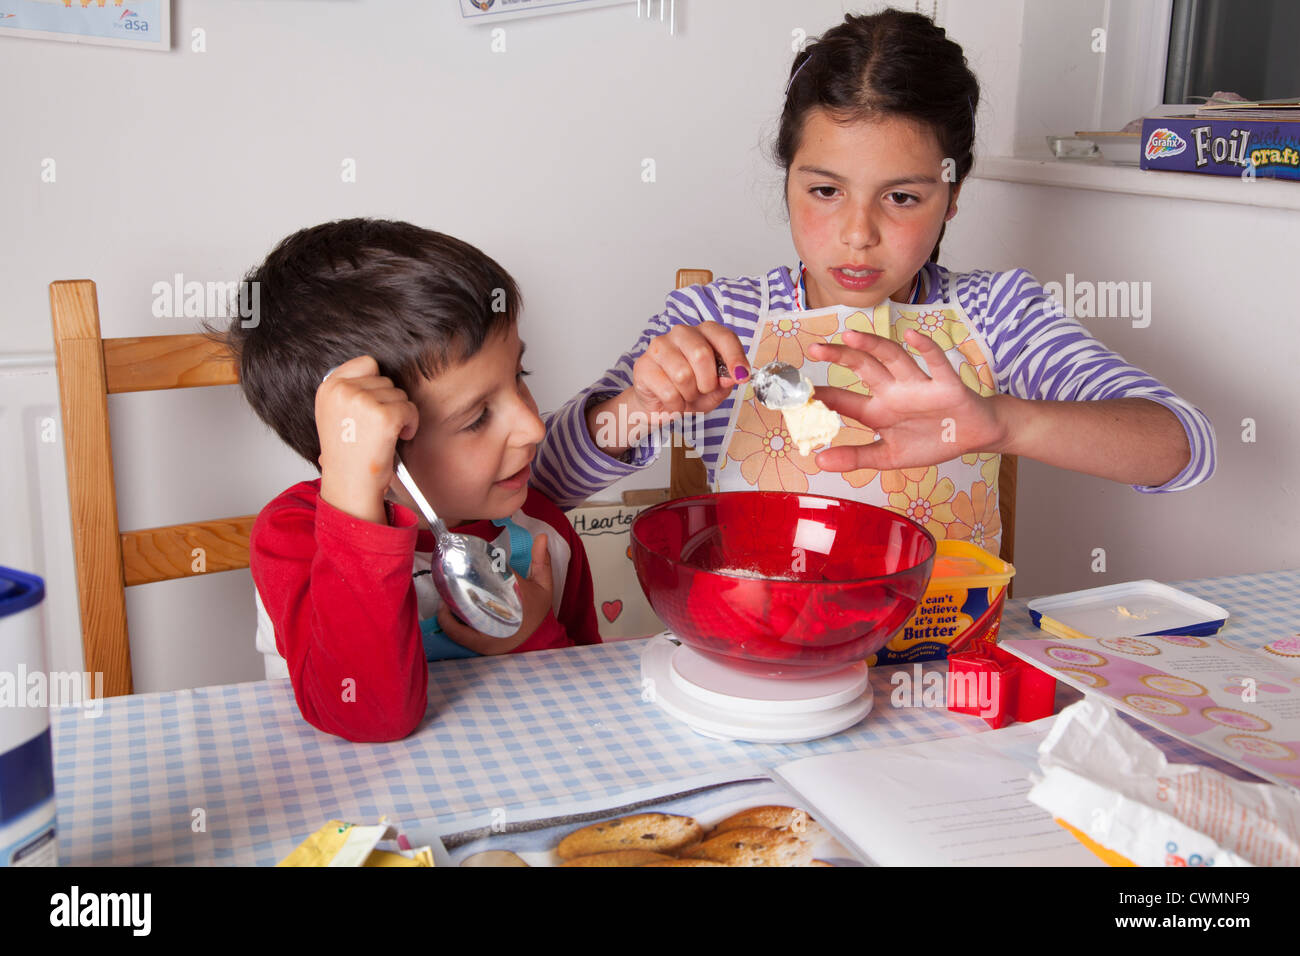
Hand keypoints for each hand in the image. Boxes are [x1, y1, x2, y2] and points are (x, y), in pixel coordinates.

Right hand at [317, 355, 419, 523]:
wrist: (350, 485)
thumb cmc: (347, 455)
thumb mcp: (334, 415)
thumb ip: (348, 392)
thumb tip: (374, 374)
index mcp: (329, 388)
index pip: (367, 363)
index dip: (377, 384)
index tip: (375, 403)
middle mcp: (343, 390)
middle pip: (386, 380)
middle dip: (388, 403)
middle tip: (378, 428)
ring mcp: (363, 401)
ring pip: (399, 394)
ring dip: (400, 414)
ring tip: (384, 435)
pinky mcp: (384, 415)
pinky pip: (410, 408)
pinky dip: (411, 424)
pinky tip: (398, 438)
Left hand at [435, 533, 554, 654]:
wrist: (541, 638)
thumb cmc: (537, 610)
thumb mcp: (544, 585)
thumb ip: (542, 561)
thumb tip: (541, 535)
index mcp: (513, 608)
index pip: (486, 590)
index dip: (469, 579)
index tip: (460, 567)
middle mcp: (498, 626)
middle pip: (466, 610)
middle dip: (452, 596)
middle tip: (447, 581)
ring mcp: (488, 640)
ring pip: (458, 626)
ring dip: (447, 610)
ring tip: (445, 594)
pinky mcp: (480, 648)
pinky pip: (458, 636)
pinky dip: (449, 624)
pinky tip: (447, 610)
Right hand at [630, 321, 747, 420]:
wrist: (660, 406)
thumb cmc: (689, 391)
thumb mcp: (715, 390)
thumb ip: (726, 382)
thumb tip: (730, 376)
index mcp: (704, 333)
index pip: (724, 336)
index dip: (735, 357)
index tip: (742, 376)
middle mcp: (681, 333)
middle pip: (701, 354)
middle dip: (707, 382)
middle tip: (703, 390)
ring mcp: (659, 346)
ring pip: (683, 374)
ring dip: (689, 394)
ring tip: (685, 395)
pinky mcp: (643, 365)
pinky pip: (668, 391)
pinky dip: (675, 404)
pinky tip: (672, 401)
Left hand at [807, 329, 1006, 472]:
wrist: (974, 435)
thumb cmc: (930, 441)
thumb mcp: (889, 457)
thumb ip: (856, 458)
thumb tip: (819, 461)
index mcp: (878, 410)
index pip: (843, 400)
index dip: (821, 395)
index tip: (795, 392)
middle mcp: (894, 391)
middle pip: (863, 367)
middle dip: (840, 357)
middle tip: (815, 349)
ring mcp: (918, 385)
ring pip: (893, 358)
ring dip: (874, 345)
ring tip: (852, 336)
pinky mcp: (946, 384)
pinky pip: (936, 363)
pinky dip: (926, 349)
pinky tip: (914, 336)